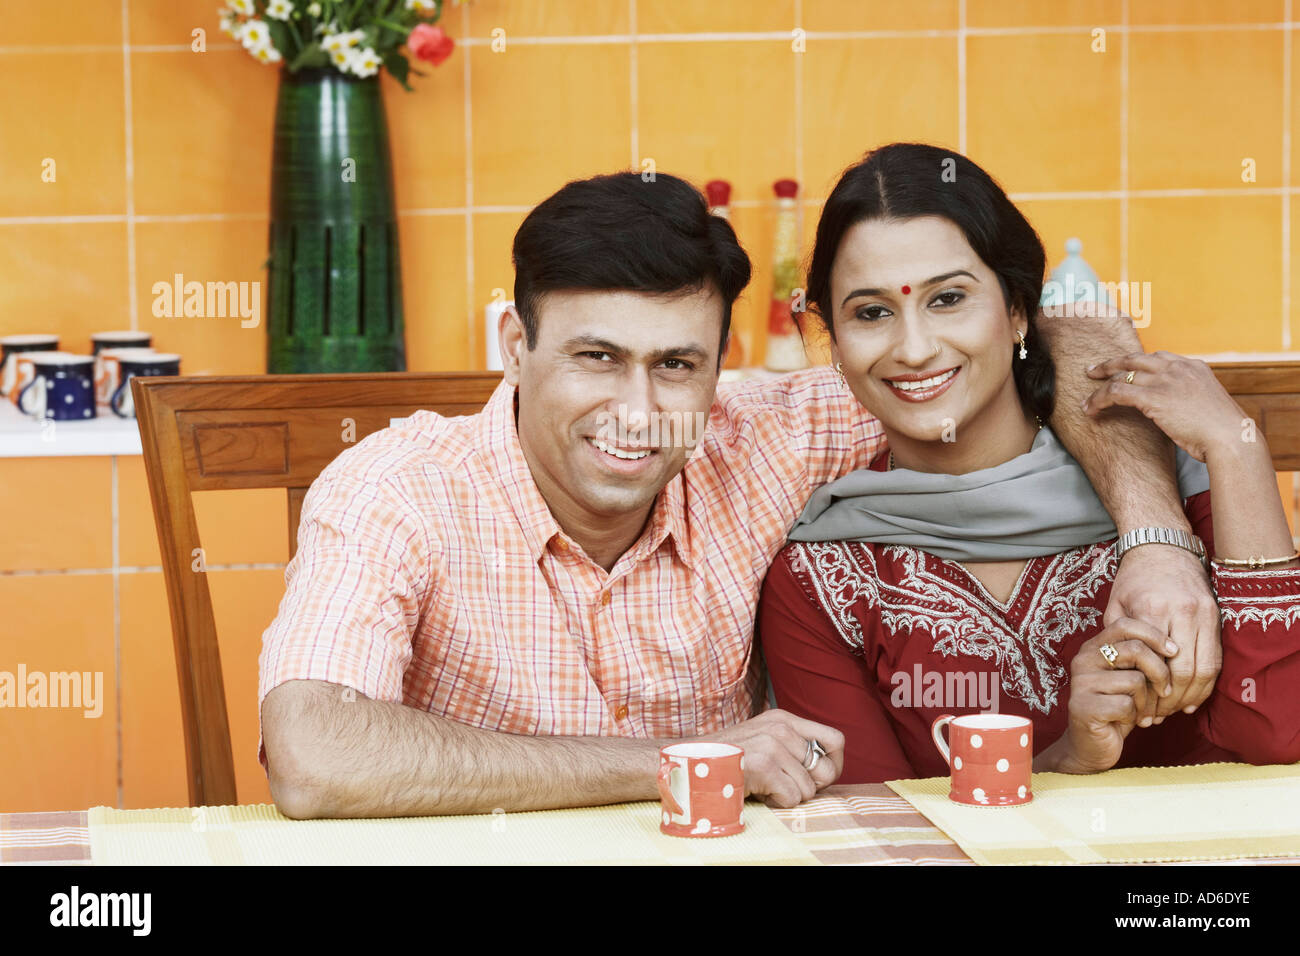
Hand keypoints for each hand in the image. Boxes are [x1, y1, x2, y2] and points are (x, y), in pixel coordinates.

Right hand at [705, 709, 844, 807]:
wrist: (691, 762)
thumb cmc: (730, 757)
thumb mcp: (763, 738)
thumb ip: (792, 745)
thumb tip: (826, 769)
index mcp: (784, 719)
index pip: (835, 739)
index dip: (835, 763)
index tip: (820, 777)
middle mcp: (781, 728)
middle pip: (826, 769)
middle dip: (811, 786)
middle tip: (788, 785)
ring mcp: (772, 745)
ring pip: (809, 789)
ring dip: (788, 795)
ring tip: (765, 786)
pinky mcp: (764, 765)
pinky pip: (793, 798)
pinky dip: (777, 802)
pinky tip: (759, 791)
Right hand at [1055, 619, 1174, 772]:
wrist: (1091, 745)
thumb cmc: (1116, 709)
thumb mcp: (1129, 678)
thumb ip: (1141, 660)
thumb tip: (1175, 648)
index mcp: (1093, 648)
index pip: (1125, 625)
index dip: (1154, 635)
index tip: (1174, 651)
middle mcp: (1083, 660)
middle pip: (1135, 650)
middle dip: (1160, 673)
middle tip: (1165, 691)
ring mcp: (1081, 683)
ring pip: (1135, 680)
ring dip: (1147, 701)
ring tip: (1141, 712)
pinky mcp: (1083, 706)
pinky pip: (1126, 705)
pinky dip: (1135, 716)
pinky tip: (1126, 722)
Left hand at [1083, 350, 1246, 461]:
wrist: (1231, 438)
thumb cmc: (1223, 431)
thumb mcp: (1209, 406)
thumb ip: (1191, 399)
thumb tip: (1178, 410)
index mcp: (1194, 367)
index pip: (1159, 357)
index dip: (1137, 362)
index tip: (1125, 367)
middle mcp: (1178, 368)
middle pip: (1135, 359)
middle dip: (1111, 364)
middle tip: (1094, 371)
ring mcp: (1166, 380)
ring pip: (1122, 376)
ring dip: (1101, 388)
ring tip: (1087, 399)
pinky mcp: (1154, 396)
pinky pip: (1116, 392)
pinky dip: (1099, 399)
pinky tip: (1090, 409)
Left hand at [1106, 544, 1220, 719]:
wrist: (1162, 547)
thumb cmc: (1133, 579)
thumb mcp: (1115, 605)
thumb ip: (1117, 639)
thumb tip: (1121, 676)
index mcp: (1153, 610)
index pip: (1157, 665)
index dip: (1152, 694)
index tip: (1143, 710)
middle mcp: (1183, 613)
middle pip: (1185, 672)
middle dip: (1172, 700)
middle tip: (1158, 715)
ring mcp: (1204, 614)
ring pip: (1205, 668)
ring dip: (1191, 695)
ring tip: (1174, 710)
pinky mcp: (1216, 615)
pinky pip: (1216, 658)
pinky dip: (1206, 682)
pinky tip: (1192, 696)